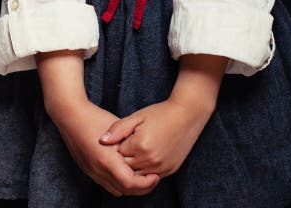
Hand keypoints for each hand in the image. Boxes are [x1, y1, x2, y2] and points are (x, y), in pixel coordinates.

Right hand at [49, 97, 160, 196]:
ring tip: (143, 176)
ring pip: (115, 189)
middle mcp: (97, 170)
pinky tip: (127, 171)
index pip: (129, 183)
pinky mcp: (88, 170)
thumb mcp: (118, 129)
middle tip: (153, 179)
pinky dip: (120, 183)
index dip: (145, 183)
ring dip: (130, 187)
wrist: (70, 116)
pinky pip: (107, 184)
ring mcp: (91, 171)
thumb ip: (130, 144)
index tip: (156, 176)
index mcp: (106, 160)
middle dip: (140, 188)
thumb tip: (145, 154)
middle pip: (123, 190)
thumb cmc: (95, 119)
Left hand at [98, 96, 213, 178]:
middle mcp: (150, 160)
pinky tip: (148, 157)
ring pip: (138, 176)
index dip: (119, 146)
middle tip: (131, 144)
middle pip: (126, 168)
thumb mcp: (138, 116)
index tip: (124, 138)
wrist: (188, 113)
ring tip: (140, 150)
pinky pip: (151, 177)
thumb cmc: (162, 113)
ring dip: (135, 166)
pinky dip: (147, 170)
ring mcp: (161, 167)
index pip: (118, 155)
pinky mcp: (170, 170)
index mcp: (139, 146)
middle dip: (125, 158)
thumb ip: (119, 129)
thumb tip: (102, 141)